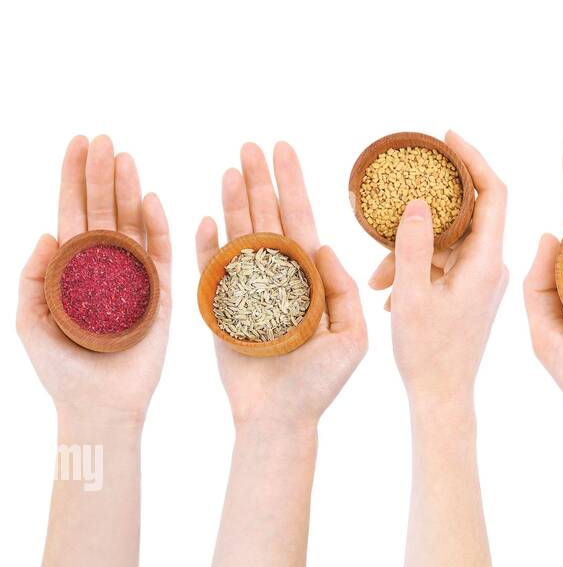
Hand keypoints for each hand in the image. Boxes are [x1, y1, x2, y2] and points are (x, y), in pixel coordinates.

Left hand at [16, 135, 171, 429]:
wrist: (99, 404)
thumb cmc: (61, 369)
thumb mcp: (29, 322)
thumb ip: (33, 278)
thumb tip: (48, 232)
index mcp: (72, 267)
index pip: (73, 211)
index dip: (73, 177)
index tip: (78, 142)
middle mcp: (105, 265)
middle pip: (104, 208)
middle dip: (102, 172)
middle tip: (104, 138)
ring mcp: (135, 276)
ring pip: (133, 222)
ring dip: (128, 188)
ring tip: (124, 156)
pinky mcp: (161, 293)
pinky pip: (162, 251)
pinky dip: (158, 224)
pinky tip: (151, 197)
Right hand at [195, 143, 366, 431]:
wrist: (280, 422)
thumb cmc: (322, 385)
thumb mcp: (352, 337)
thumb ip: (343, 291)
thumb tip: (324, 246)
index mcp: (311, 278)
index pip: (301, 219)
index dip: (292, 184)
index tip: (283, 149)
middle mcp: (279, 278)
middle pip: (268, 218)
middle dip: (261, 180)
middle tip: (251, 144)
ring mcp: (248, 291)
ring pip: (239, 236)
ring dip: (235, 201)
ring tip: (231, 166)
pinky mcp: (221, 310)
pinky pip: (210, 270)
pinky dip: (206, 244)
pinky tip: (206, 215)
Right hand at [366, 132, 508, 417]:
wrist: (441, 400)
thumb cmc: (427, 355)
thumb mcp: (410, 295)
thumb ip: (413, 245)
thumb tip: (419, 201)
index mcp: (487, 262)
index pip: (495, 193)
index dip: (474, 159)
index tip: (447, 137)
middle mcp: (492, 266)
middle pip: (466, 214)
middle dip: (425, 208)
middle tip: (397, 191)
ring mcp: (483, 280)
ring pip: (447, 243)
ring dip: (410, 249)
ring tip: (377, 278)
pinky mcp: (470, 294)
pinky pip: (443, 265)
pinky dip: (415, 269)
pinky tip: (386, 291)